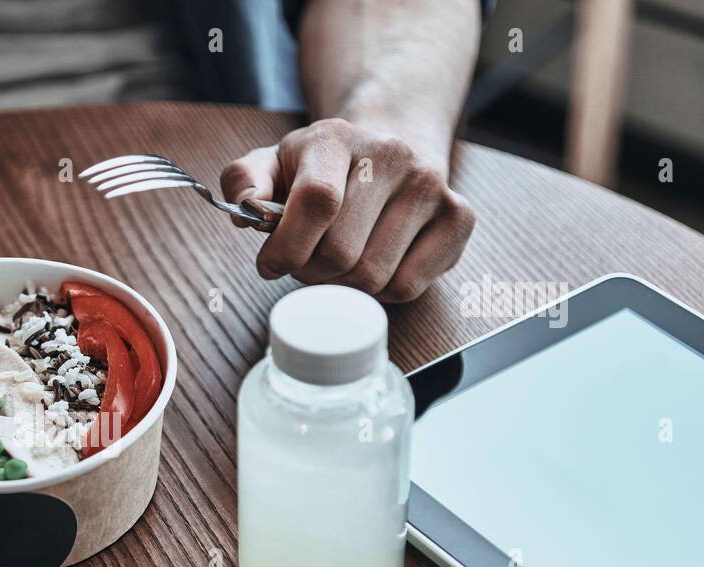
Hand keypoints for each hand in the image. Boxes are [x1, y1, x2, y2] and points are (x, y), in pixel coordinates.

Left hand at [221, 118, 474, 301]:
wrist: (390, 151)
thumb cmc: (322, 169)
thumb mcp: (273, 165)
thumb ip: (244, 182)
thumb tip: (246, 207)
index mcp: (337, 138)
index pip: (316, 202)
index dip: (287, 247)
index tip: (271, 263)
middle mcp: (392, 155)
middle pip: (341, 252)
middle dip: (311, 271)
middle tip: (308, 260)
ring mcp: (431, 185)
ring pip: (373, 277)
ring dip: (345, 284)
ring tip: (340, 260)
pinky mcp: (459, 217)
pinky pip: (408, 286)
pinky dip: (383, 290)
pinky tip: (376, 262)